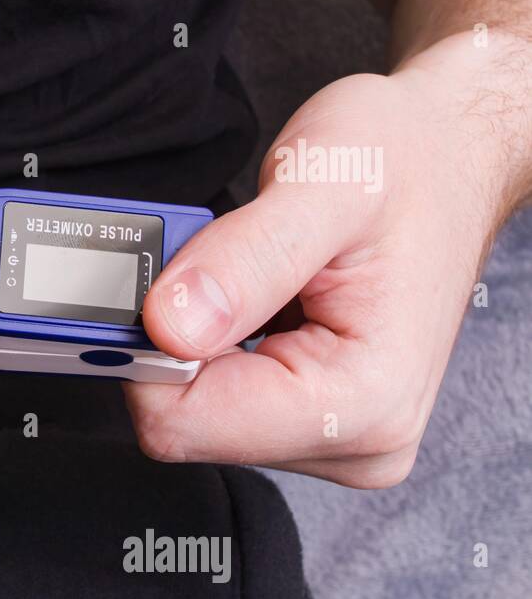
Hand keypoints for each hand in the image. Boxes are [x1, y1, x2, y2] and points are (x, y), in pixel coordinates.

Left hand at [124, 53, 520, 487]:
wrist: (449, 156)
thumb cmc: (405, 158)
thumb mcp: (325, 181)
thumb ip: (245, 258)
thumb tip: (167, 327)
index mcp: (362, 403)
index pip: (182, 421)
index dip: (149, 347)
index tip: (163, 278)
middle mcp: (352, 441)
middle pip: (183, 418)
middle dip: (176, 335)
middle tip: (217, 261)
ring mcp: (332, 436)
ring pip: (191, 407)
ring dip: (195, 334)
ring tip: (248, 274)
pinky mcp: (310, 420)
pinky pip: (212, 395)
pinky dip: (210, 340)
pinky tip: (251, 298)